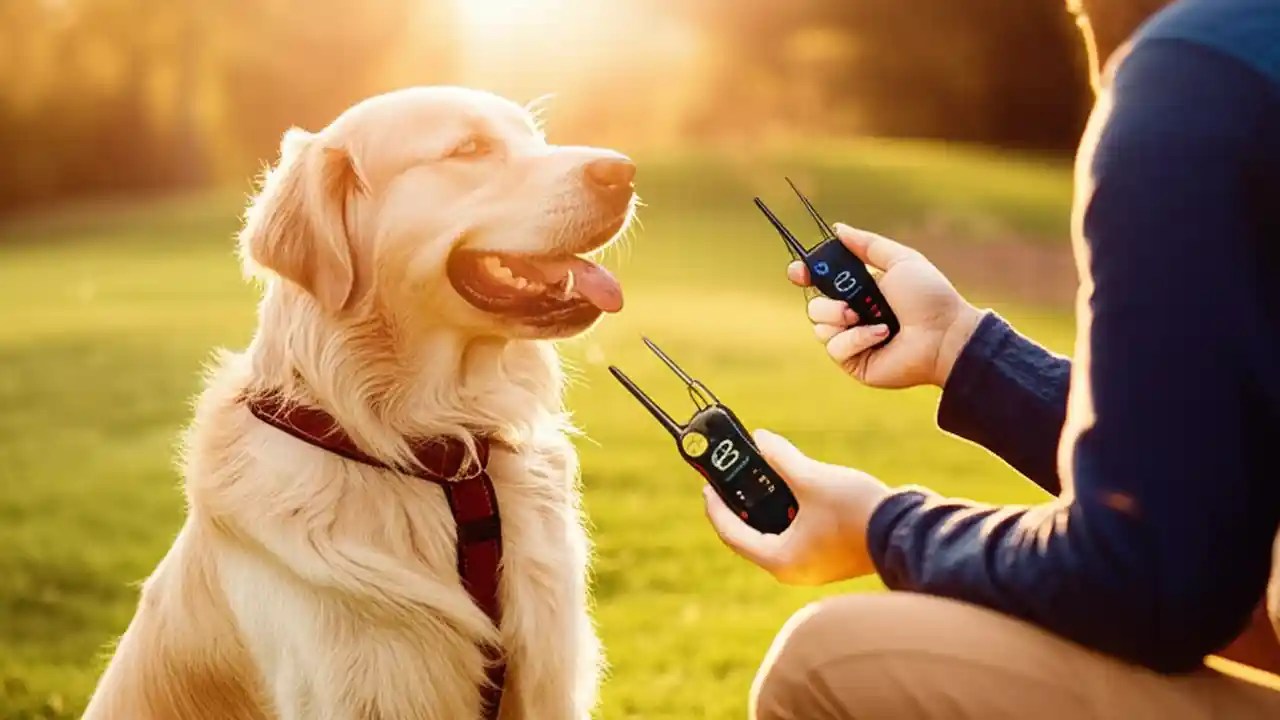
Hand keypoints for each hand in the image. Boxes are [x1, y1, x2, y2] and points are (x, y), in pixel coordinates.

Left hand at [702, 429, 889, 585]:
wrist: (906, 531)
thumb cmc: (857, 511)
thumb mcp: (812, 479)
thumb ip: (781, 458)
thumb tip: (760, 439)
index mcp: (780, 559)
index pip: (731, 534)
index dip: (715, 506)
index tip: (707, 484)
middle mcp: (791, 570)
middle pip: (749, 537)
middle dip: (738, 506)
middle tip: (729, 480)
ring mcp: (811, 568)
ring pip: (772, 537)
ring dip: (763, 509)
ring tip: (758, 480)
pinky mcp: (827, 560)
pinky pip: (794, 538)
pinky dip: (785, 515)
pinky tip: (791, 492)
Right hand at [788, 223, 982, 388]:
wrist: (945, 334)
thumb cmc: (930, 298)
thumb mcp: (900, 260)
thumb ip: (868, 244)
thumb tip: (837, 229)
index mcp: (861, 290)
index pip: (821, 282)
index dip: (805, 275)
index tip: (798, 272)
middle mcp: (853, 316)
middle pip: (814, 305)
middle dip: (827, 302)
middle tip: (850, 304)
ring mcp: (853, 340)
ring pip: (819, 326)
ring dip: (841, 319)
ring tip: (870, 319)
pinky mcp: (854, 362)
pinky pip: (835, 348)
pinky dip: (857, 338)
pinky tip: (882, 336)